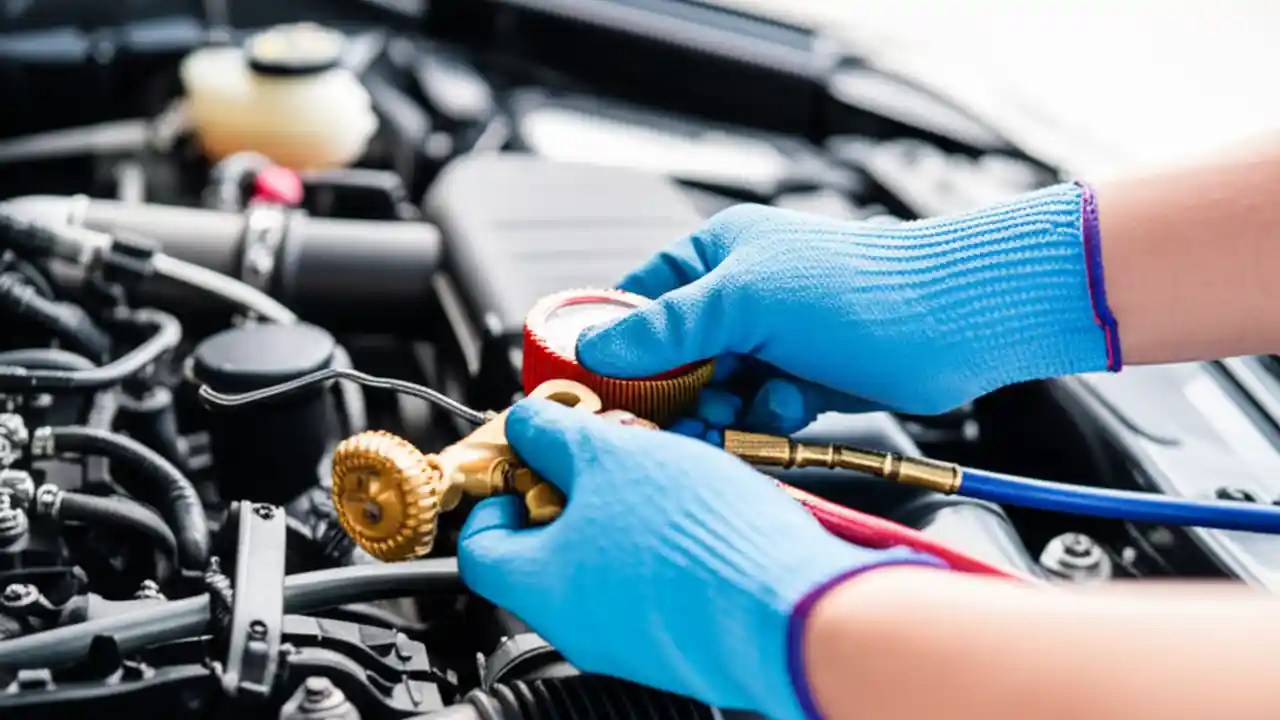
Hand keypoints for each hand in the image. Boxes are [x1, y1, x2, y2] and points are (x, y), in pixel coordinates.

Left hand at [458, 399, 940, 717]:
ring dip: (627, 505)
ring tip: (662, 468)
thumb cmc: (702, 545)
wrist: (795, 610)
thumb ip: (558, 436)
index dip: (496, 491)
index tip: (526, 457)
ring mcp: (635, 635)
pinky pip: (658, 578)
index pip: (479, 544)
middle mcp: (580, 623)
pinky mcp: (686, 633)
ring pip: (609, 557)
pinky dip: (668, 537)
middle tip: (604, 448)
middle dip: (575, 486)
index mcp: (541, 586)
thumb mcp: (614, 458)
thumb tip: (527, 422)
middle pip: (548, 545)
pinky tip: (701, 507)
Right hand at [578, 185, 1117, 432]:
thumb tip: (597, 349)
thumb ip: (667, 329)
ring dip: (726, 409)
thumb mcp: (745, 301)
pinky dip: (768, 417)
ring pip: (716, 392)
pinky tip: (792, 406)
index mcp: (717, 255)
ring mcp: (773, 340)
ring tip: (745, 409)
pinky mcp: (805, 380)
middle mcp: (741, 295)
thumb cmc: (859, 288)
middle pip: (673, 357)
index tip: (594, 385)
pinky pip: (759, 411)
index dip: (614, 343)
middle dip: (675, 391)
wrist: (956, 321)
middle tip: (678, 417)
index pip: (639, 299)